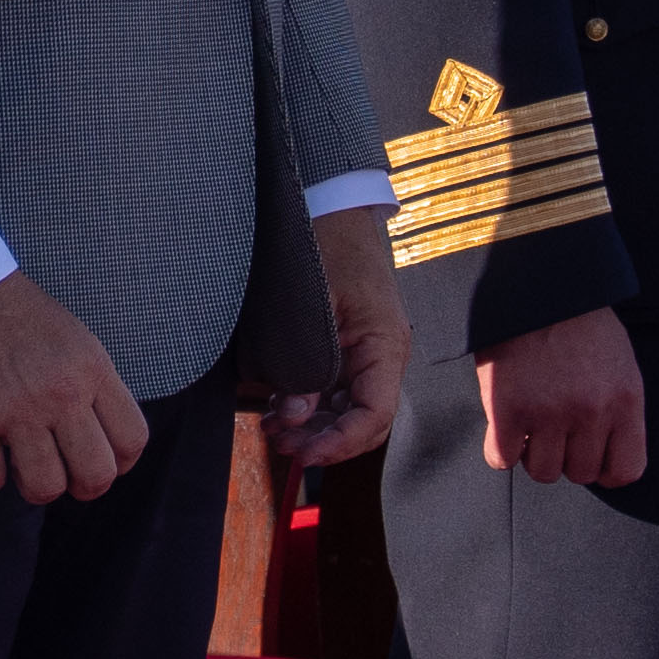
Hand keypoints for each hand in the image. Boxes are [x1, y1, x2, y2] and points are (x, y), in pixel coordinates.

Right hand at [0, 271, 148, 501]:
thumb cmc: (11, 312)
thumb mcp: (72, 337)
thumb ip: (91, 384)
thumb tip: (99, 435)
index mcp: (90, 369)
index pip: (132, 438)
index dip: (121, 462)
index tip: (103, 461)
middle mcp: (59, 393)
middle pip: (96, 474)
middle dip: (84, 487)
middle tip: (66, 475)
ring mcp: (14, 411)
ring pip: (45, 487)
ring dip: (35, 485)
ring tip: (21, 464)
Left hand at [269, 206, 406, 470]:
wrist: (327, 204)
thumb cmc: (323, 246)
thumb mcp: (311, 307)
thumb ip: (303, 365)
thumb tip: (292, 416)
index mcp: (385, 346)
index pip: (375, 416)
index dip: (341, 443)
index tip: (305, 454)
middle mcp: (381, 355)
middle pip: (363, 421)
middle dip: (324, 440)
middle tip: (281, 446)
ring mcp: (364, 352)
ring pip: (346, 409)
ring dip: (313, 426)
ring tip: (273, 430)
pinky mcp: (345, 346)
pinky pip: (335, 389)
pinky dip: (309, 405)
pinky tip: (278, 410)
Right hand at [479, 308, 648, 489]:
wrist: (532, 281)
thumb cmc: (576, 316)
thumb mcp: (617, 360)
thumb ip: (616, 406)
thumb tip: (607, 448)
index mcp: (625, 399)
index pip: (626, 470)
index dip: (606, 470)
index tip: (592, 459)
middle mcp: (592, 411)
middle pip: (581, 473)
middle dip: (567, 457)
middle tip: (554, 430)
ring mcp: (549, 413)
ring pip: (543, 472)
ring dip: (533, 454)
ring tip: (529, 426)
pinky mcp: (508, 410)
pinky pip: (502, 458)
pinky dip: (500, 449)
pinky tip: (504, 427)